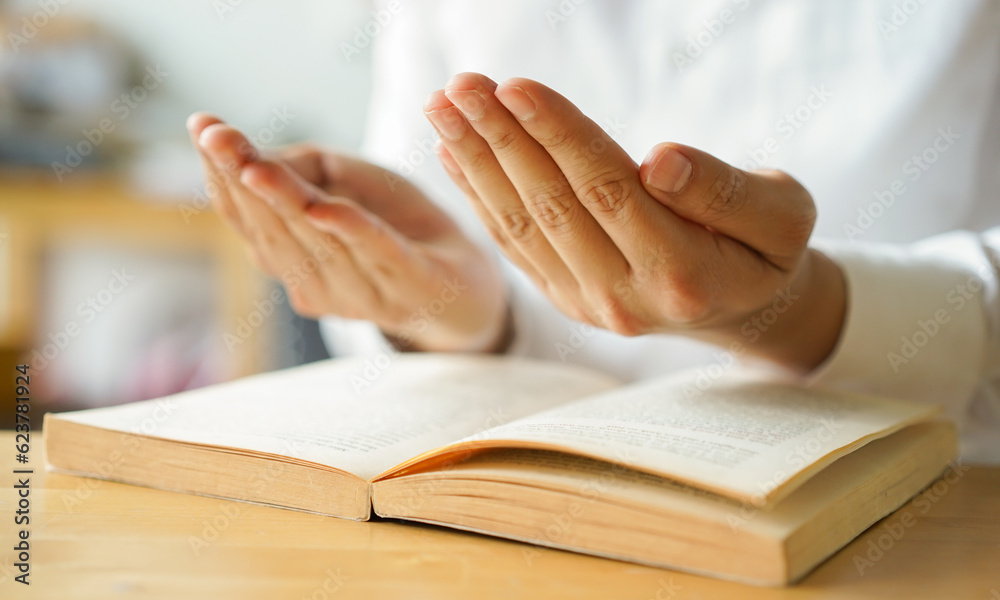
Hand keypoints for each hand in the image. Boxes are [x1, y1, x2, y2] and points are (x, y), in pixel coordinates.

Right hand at [185, 113, 508, 352]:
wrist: (467, 279)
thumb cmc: (397, 225)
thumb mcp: (348, 182)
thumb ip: (304, 167)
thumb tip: (258, 157)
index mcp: (295, 258)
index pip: (249, 216)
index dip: (222, 174)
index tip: (202, 125)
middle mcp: (317, 282)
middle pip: (274, 227)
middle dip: (241, 179)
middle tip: (215, 135)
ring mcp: (361, 290)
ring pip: (316, 240)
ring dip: (283, 201)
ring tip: (253, 165)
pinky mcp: (411, 285)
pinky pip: (377, 255)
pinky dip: (350, 232)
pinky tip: (325, 208)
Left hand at [423, 73, 845, 371]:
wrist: (744, 309)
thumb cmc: (767, 249)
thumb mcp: (782, 215)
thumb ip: (726, 192)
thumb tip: (660, 161)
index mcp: (682, 274)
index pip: (608, 191)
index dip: (559, 136)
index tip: (515, 86)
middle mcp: (624, 298)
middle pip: (552, 207)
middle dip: (501, 140)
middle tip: (461, 86)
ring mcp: (588, 305)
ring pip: (522, 225)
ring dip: (477, 162)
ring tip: (442, 107)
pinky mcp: (565, 299)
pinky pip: (515, 244)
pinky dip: (480, 195)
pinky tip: (453, 151)